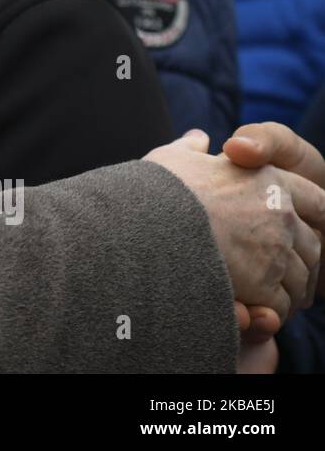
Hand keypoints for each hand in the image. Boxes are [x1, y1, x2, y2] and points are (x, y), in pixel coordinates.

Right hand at [145, 128, 324, 324]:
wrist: (142, 219)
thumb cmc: (155, 188)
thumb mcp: (174, 158)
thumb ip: (191, 148)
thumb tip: (197, 139)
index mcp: (269, 179)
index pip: (316, 200)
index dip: (312, 216)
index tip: (300, 229)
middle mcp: (280, 214)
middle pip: (311, 245)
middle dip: (300, 261)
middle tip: (284, 273)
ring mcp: (274, 250)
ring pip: (298, 278)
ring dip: (286, 289)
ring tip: (267, 297)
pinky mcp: (261, 285)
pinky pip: (279, 305)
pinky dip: (270, 312)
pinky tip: (253, 311)